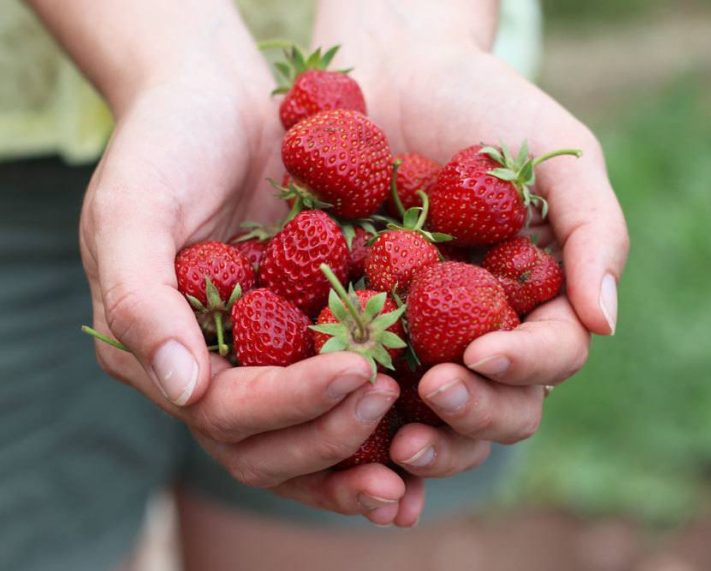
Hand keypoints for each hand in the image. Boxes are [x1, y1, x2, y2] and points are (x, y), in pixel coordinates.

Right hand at [79, 46, 420, 526]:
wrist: (219, 96)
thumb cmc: (164, 143)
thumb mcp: (132, 209)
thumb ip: (141, 299)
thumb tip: (181, 390)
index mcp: (167, 355)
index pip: (225, 413)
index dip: (292, 404)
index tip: (361, 370)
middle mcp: (216, 374)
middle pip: (270, 449)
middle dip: (333, 437)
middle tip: (393, 398)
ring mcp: (267, 361)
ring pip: (310, 443)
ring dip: (361, 460)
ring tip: (424, 455)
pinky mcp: (314, 335)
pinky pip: (346, 396)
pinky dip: (383, 426)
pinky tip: (434, 427)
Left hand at [314, 1, 628, 473]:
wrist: (392, 72)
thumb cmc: (486, 108)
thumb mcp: (559, 158)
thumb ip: (594, 234)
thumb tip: (606, 324)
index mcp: (541, 300)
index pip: (551, 356)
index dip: (525, 366)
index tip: (484, 353)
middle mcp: (488, 330)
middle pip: (503, 405)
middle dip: (477, 412)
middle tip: (436, 393)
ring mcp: (426, 339)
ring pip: (443, 417)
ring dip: (430, 438)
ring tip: (395, 438)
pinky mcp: (365, 331)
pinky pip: (370, 389)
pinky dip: (363, 420)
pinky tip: (343, 426)